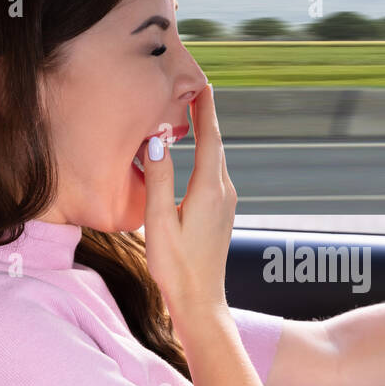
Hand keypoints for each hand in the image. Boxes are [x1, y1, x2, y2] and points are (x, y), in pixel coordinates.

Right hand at [141, 83, 236, 316]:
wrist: (200, 301)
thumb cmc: (176, 266)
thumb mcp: (159, 221)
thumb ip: (159, 178)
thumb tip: (158, 138)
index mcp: (209, 190)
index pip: (209, 138)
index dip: (205, 109)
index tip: (201, 84)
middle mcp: (224, 193)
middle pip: (215, 145)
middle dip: (205, 117)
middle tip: (194, 89)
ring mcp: (226, 204)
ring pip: (215, 160)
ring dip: (205, 136)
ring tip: (192, 114)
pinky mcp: (222, 214)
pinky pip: (213, 175)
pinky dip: (204, 156)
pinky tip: (193, 155)